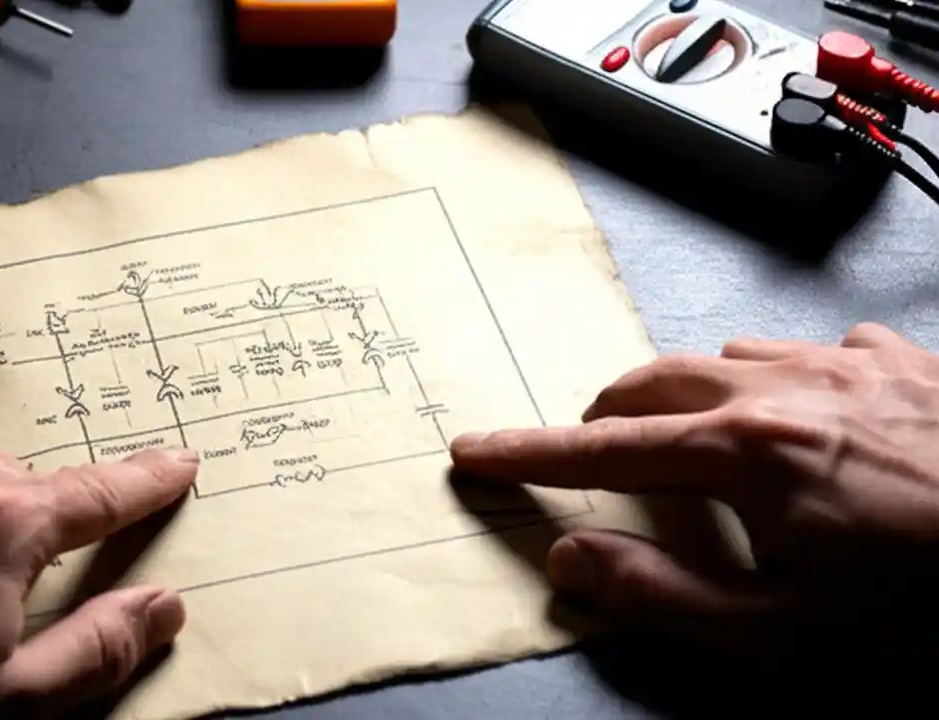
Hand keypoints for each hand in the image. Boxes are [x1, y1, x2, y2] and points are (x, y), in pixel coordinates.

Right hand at [451, 323, 938, 658]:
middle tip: (583, 452)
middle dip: (605, 412)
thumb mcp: (786, 639)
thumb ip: (663, 595)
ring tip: (695, 443)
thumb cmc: (931, 618)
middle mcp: (793, 389)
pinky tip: (806, 414)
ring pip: (733, 355)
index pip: (605, 450)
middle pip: (658, 379)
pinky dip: (781, 378)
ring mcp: (857, 367)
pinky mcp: (911, 366)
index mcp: (751, 453)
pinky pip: (817, 350)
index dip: (529, 454)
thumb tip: (573, 559)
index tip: (475, 451)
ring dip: (691, 394)